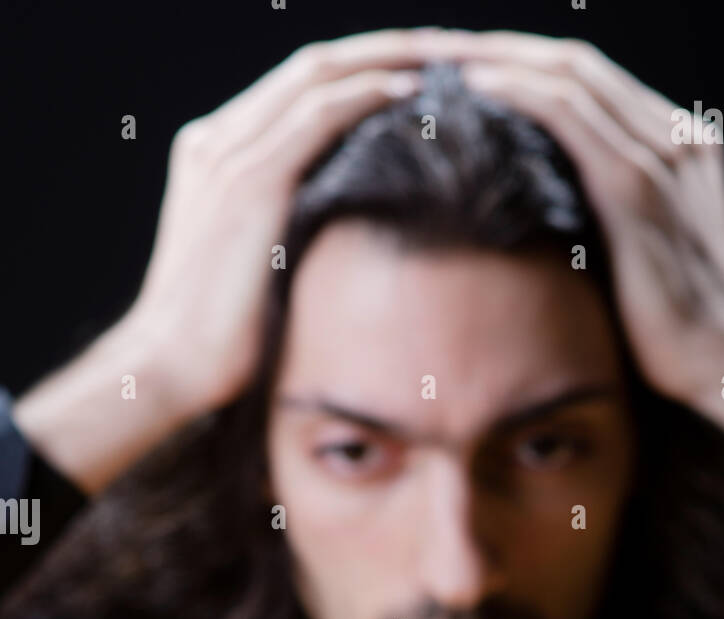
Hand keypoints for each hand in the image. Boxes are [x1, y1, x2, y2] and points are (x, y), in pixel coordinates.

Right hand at [13, 27, 465, 491]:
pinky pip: (317, 114)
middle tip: (454, 48)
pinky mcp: (249, 181)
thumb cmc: (222, 338)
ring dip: (391, 59)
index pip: (302, 89)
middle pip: (315, 66)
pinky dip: (367, 94)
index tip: (426, 72)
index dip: (365, 69)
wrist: (171, 366)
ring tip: (450, 57)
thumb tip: (360, 231)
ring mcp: (230, 154)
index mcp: (218, 154)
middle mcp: (219, 139)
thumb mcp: (262, 267)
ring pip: (320, 75)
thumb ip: (296, 230)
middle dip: (387, 48)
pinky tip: (412, 90)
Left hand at [453, 33, 723, 496]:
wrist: (721, 361)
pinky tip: (472, 87)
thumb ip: (599, 223)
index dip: (525, 68)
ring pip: (568, 74)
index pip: (589, 83)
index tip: (463, 72)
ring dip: (497, 59)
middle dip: (500, 50)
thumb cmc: (670, 331)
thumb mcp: (633, 260)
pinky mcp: (636, 185)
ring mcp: (659, 153)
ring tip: (437, 59)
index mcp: (675, 146)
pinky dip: (517, 90)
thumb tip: (535, 223)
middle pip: (574, 64)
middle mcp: (673, 134)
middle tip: (434, 51)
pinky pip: (569, 112)